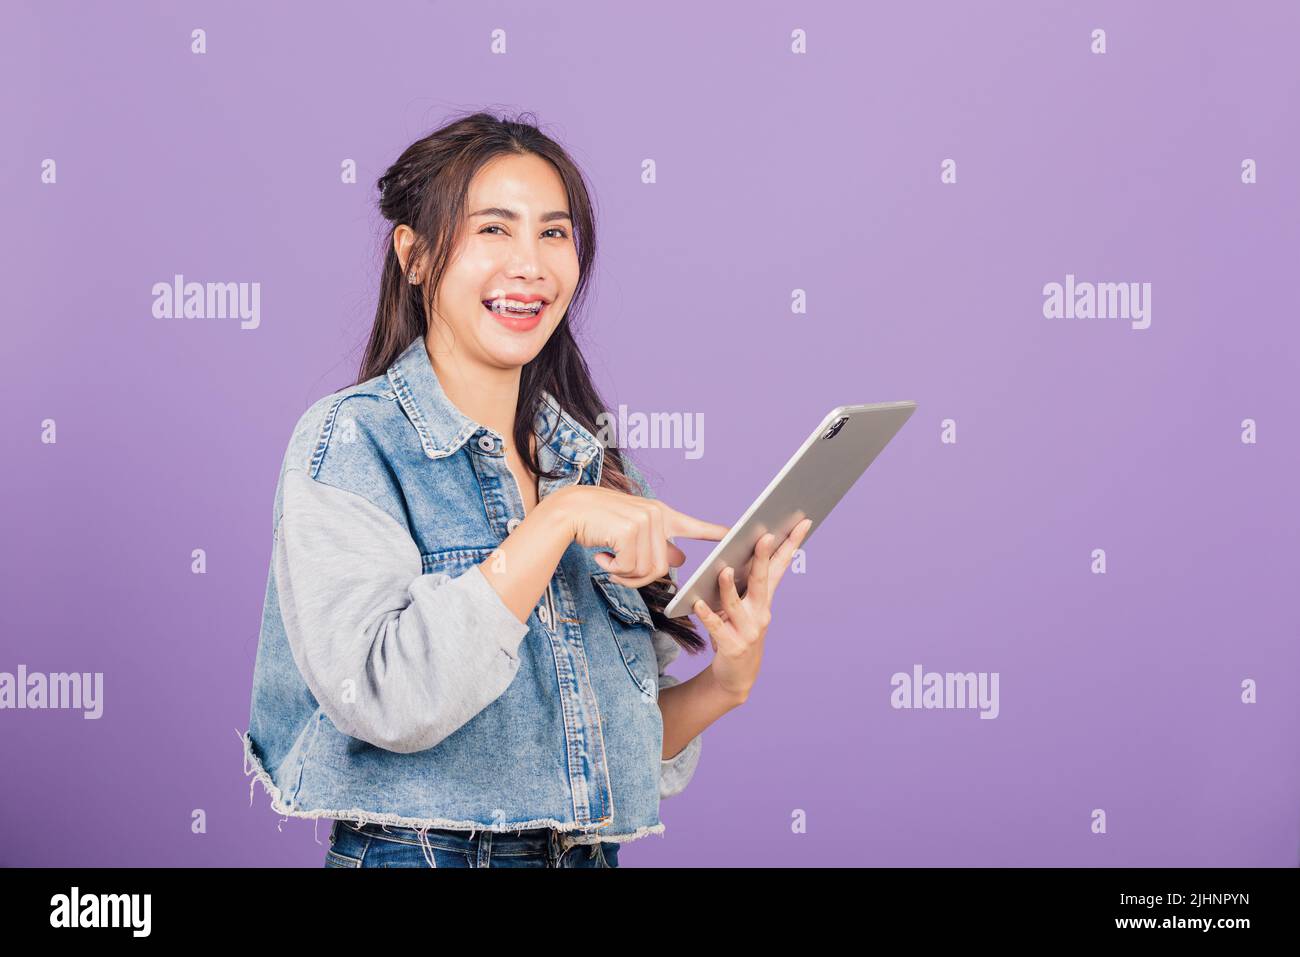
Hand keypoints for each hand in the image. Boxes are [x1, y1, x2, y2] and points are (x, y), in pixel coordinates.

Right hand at [548, 485, 730, 588]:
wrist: (569, 511)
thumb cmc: (598, 523)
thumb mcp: (631, 531)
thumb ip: (656, 544)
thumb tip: (680, 558)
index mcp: (661, 514)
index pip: (694, 525)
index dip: (715, 533)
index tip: (736, 536)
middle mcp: (657, 515)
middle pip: (663, 567)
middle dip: (638, 577)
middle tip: (616, 567)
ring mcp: (645, 521)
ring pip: (648, 571)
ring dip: (624, 575)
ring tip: (608, 558)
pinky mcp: (631, 530)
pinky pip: (630, 569)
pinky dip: (613, 570)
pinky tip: (600, 554)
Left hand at [694, 518, 812, 704]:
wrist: (737, 675)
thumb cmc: (737, 631)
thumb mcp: (745, 606)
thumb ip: (743, 582)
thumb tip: (735, 551)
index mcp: (764, 599)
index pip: (780, 567)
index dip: (791, 544)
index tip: (802, 522)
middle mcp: (761, 613)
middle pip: (761, 581)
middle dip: (763, 558)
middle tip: (764, 536)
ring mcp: (748, 631)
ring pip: (736, 604)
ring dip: (729, 587)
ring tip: (723, 570)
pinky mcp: (731, 646)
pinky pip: (716, 627)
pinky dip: (708, 615)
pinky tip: (698, 604)